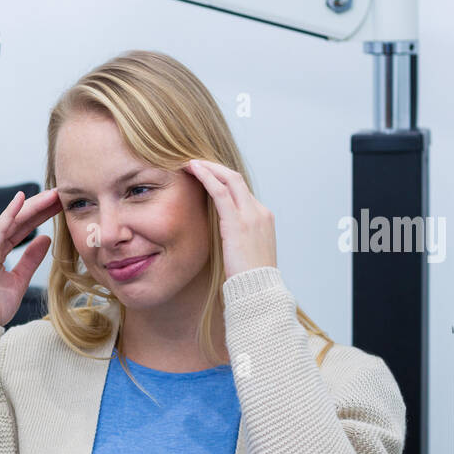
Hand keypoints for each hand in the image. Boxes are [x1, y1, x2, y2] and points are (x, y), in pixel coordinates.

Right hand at [0, 188, 60, 325]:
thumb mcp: (19, 279)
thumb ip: (30, 259)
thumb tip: (45, 239)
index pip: (21, 227)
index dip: (40, 215)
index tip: (58, 206)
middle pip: (18, 219)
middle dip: (39, 206)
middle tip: (59, 194)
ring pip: (12, 220)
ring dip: (31, 206)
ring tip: (50, 195)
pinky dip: (10, 213)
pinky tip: (21, 200)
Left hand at [184, 159, 276, 281]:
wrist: (258, 290)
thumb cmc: (249, 279)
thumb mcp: (245, 254)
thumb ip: (236, 239)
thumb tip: (222, 239)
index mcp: (262, 219)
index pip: (241, 191)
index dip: (222, 180)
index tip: (206, 176)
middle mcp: (259, 212)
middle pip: (236, 179)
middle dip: (215, 167)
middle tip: (195, 162)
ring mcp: (251, 215)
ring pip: (230, 179)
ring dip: (209, 168)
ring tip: (190, 162)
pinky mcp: (238, 222)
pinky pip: (221, 192)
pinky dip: (207, 177)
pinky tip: (194, 171)